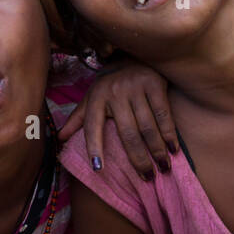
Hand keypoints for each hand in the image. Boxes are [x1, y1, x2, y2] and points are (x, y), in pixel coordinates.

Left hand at [59, 58, 177, 178]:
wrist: (132, 55)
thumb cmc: (110, 84)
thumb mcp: (91, 98)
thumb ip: (77, 119)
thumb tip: (60, 139)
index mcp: (96, 98)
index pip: (92, 127)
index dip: (94, 148)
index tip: (98, 169)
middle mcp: (114, 92)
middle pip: (127, 133)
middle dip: (139, 159)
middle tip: (147, 178)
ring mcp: (135, 87)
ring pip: (147, 127)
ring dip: (157, 151)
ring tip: (163, 168)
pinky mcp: (154, 83)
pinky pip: (163, 114)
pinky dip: (169, 134)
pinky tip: (174, 149)